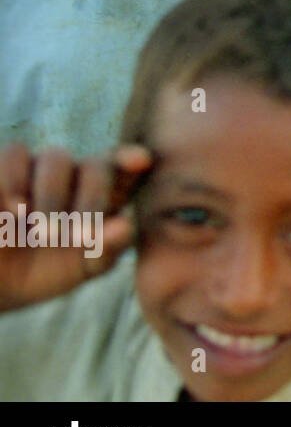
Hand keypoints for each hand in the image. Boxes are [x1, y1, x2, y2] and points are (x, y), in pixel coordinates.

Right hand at [0, 143, 146, 312]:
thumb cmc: (46, 271)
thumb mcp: (81, 268)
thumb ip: (108, 249)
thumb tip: (125, 225)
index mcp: (102, 193)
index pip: (122, 168)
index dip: (131, 159)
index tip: (141, 161)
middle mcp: (73, 174)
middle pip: (95, 166)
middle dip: (92, 199)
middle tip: (77, 236)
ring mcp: (38, 167)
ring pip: (56, 157)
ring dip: (53, 194)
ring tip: (39, 232)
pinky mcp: (5, 167)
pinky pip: (15, 155)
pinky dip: (15, 180)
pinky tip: (15, 211)